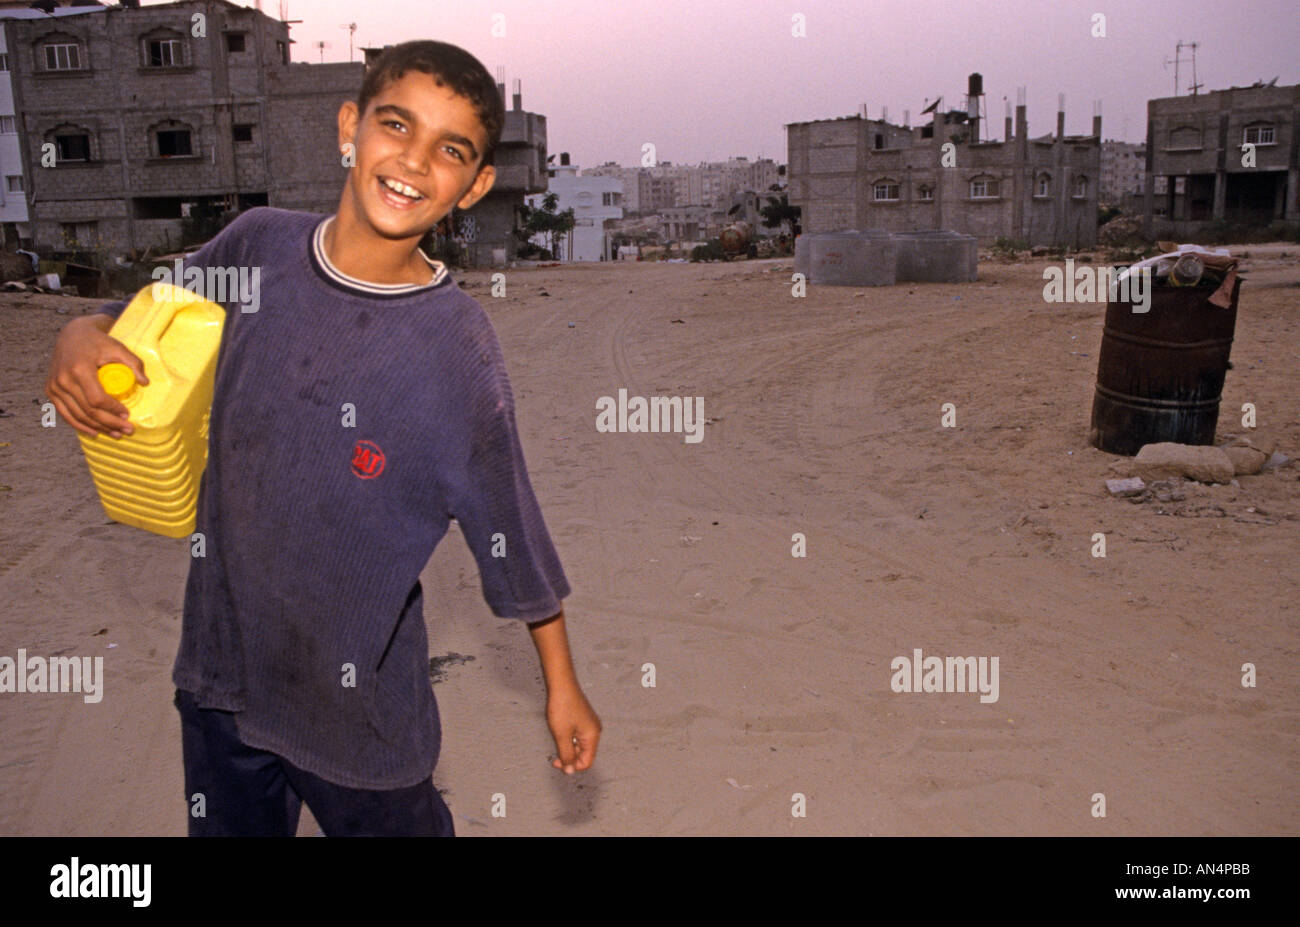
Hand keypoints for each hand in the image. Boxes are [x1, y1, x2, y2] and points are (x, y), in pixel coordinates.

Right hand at [46, 314, 147, 438]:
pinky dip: (79, 425)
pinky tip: (94, 432)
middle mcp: (63, 380)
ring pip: (77, 415)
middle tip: (128, 431)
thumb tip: (145, 383)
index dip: (113, 411)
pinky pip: (65, 413)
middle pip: (88, 411)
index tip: (128, 415)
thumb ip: (133, 363)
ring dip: (97, 428)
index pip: (97, 399)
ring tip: (116, 434)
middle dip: (110, 423)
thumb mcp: (117, 348)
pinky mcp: (51, 390)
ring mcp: (54, 386)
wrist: (72, 334)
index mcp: (79, 370)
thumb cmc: (98, 342)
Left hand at [546, 683, 599, 774]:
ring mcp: (589, 724)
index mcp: (593, 736)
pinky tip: (559, 731)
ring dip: (567, 747)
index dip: (572, 766)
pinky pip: (577, 735)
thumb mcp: (562, 735)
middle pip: (584, 754)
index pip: (586, 762)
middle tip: (554, 756)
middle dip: (569, 757)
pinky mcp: (583, 719)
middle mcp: (594, 731)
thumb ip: (567, 755)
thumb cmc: (563, 706)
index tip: (558, 764)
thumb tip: (570, 771)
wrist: (562, 685)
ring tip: (557, 738)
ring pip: (580, 745)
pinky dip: (568, 738)